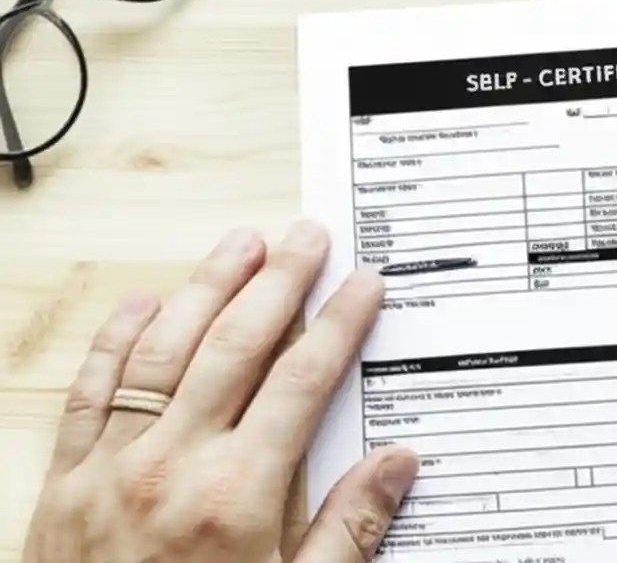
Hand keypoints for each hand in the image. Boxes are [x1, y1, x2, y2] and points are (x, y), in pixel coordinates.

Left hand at [22, 222, 416, 562]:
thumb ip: (350, 530)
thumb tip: (400, 463)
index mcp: (238, 497)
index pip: (302, 382)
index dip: (338, 324)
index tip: (362, 286)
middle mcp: (172, 467)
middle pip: (235, 347)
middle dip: (278, 284)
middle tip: (308, 237)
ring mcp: (111, 468)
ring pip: (162, 351)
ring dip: (204, 289)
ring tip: (241, 244)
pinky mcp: (64, 483)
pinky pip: (91, 392)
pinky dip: (116, 341)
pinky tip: (142, 303)